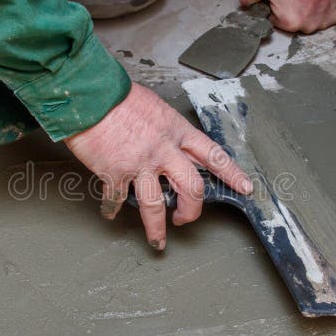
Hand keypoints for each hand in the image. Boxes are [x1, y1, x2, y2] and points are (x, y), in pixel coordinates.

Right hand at [64, 83, 252, 249]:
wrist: (90, 95)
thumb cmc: (118, 96)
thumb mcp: (154, 107)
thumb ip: (166, 130)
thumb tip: (169, 145)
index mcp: (177, 131)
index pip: (213, 155)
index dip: (232, 173)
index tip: (245, 187)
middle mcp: (164, 150)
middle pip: (192, 189)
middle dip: (192, 211)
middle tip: (185, 219)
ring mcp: (140, 164)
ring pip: (156, 206)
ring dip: (157, 229)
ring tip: (157, 241)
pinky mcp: (115, 173)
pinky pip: (116, 199)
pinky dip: (112, 209)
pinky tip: (110, 213)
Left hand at [239, 0, 335, 33]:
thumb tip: (245, 4)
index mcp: (289, 23)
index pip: (277, 20)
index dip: (277, 6)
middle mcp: (308, 27)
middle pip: (296, 22)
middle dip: (294, 9)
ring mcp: (324, 21)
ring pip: (312, 20)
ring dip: (310, 9)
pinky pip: (327, 15)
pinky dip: (324, 7)